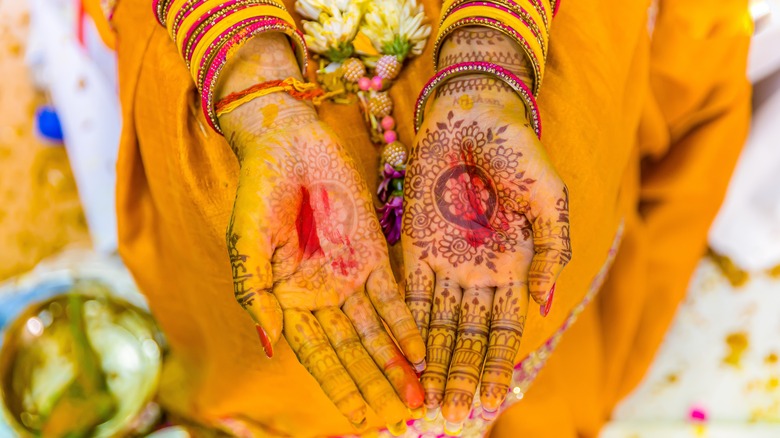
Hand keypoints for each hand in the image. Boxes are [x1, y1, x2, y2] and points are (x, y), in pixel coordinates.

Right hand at [217, 34, 425, 430]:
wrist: (287, 141)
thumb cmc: (257, 189)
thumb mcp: (245, 241)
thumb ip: (256, 292)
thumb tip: (270, 345)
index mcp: (288, 298)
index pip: (317, 354)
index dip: (338, 385)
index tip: (358, 418)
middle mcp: (323, 295)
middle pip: (354, 349)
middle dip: (377, 382)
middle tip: (404, 414)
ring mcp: (350, 274)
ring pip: (377, 329)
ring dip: (397, 361)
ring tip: (420, 393)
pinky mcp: (374, 251)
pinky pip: (393, 293)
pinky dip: (406, 321)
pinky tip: (421, 348)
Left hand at [402, 77, 570, 426]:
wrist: (473, 114)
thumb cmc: (518, 152)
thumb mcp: (549, 200)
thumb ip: (552, 252)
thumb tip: (545, 306)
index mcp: (514, 265)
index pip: (504, 329)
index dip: (496, 365)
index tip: (490, 400)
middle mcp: (478, 272)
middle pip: (467, 336)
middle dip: (460, 375)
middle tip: (452, 413)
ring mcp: (445, 261)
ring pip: (437, 324)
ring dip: (433, 362)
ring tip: (428, 399)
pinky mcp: (415, 245)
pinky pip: (409, 292)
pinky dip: (408, 326)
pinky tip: (406, 355)